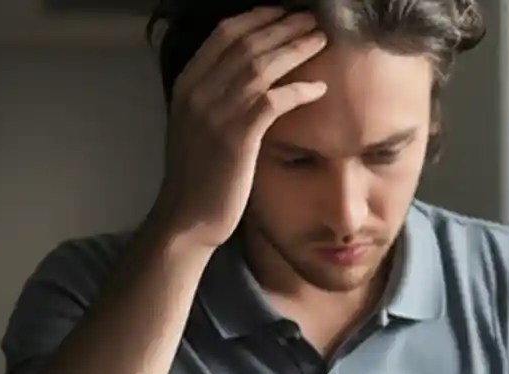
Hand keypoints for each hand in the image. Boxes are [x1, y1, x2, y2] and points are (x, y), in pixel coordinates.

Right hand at [146, 7, 328, 246]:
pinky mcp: (236, 138)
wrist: (188, 217)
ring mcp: (215, 114)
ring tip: (321, 40)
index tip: (284, 13)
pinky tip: (320, 88)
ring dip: (296, 49)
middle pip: (247, 43)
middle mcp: (198, 92)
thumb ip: (215, 97)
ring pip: (262, 66)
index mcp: (187, 84)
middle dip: (282, 26)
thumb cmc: (200, 176)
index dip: (257, 19)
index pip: (224, 35)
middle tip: (312, 19)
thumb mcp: (198, 127)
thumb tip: (244, 76)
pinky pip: (274, 101)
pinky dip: (299, 90)